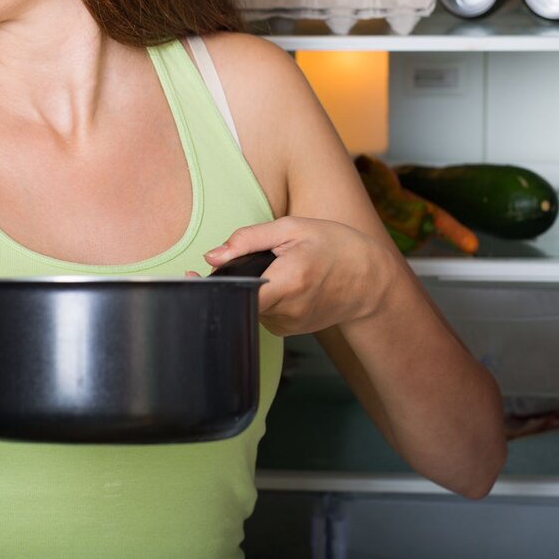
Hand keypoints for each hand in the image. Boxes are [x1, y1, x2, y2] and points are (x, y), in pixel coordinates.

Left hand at [201, 216, 390, 336]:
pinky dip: (262, 298)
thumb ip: (248, 239)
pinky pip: (262, 313)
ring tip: (268, 269)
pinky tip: (277, 283)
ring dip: (249, 289)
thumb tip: (212, 256)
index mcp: (288, 281)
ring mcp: (288, 325)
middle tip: (223, 265)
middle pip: (239, 300)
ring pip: (249, 307)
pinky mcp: (289, 331)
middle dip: (229, 282)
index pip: (239, 295)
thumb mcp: (292, 228)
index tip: (189, 278)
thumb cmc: (333, 246)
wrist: (369, 280)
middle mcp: (287, 310)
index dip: (212, 288)